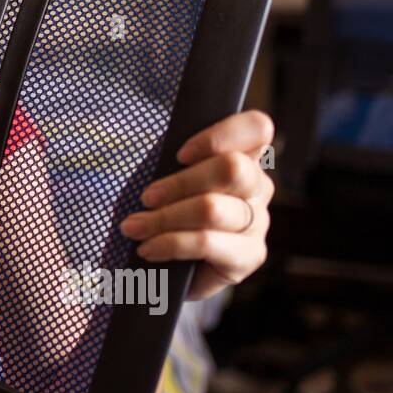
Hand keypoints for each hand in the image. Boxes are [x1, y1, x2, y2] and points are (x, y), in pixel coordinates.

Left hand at [120, 111, 273, 299]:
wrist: (165, 265)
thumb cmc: (166, 210)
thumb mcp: (168, 176)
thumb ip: (178, 161)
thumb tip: (169, 157)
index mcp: (243, 157)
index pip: (257, 128)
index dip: (221, 135)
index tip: (181, 155)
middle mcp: (258, 187)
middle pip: (232, 168)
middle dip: (180, 182)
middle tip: (147, 197)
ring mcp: (258, 222)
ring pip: (213, 208)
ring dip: (164, 218)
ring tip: (134, 227)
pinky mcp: (250, 256)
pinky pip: (207, 243)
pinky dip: (170, 244)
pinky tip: (148, 248)